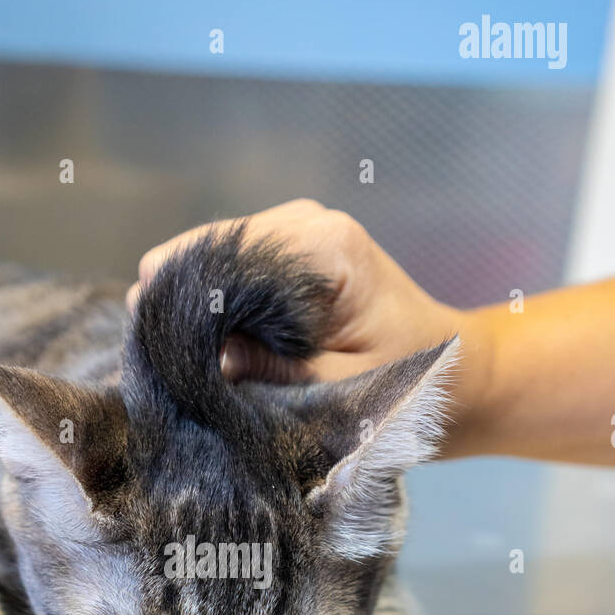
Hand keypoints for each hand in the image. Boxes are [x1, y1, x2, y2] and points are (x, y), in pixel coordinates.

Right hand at [127, 198, 461, 383]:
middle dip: (184, 302)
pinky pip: (235, 268)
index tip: (152, 346)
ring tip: (178, 355)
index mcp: (324, 250)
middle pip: (212, 251)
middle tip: (157, 359)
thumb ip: (269, 370)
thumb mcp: (336, 390)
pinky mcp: (295, 248)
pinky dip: (217, 302)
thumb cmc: (411, 383)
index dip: (181, 300)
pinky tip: (205, 341)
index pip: (225, 259)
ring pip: (216, 258)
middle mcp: (308, 223)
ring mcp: (300, 228)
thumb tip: (201, 357)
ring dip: (198, 304)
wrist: (462, 372)